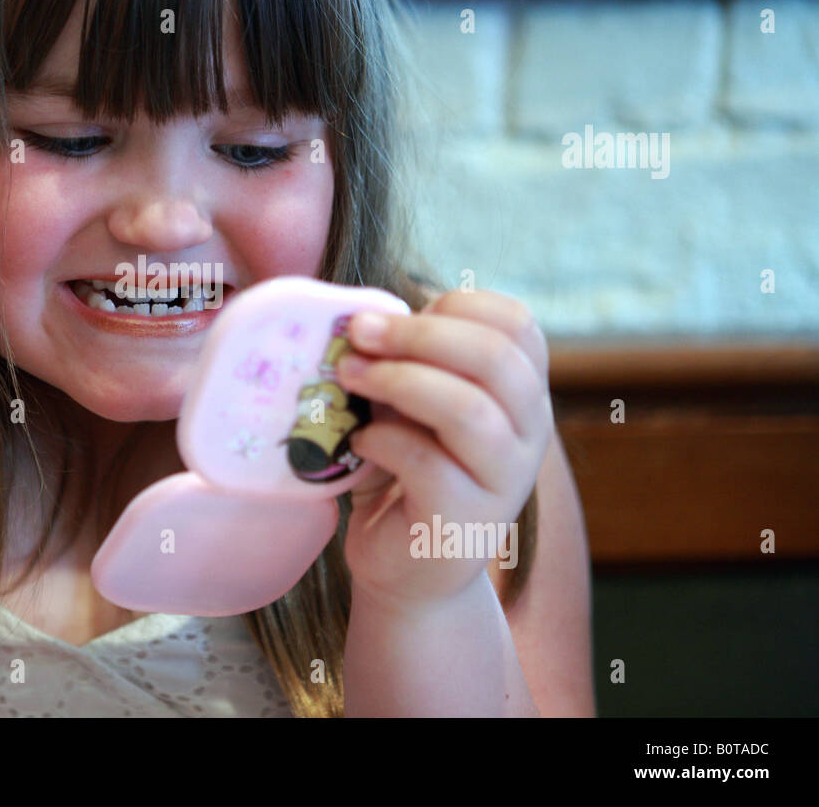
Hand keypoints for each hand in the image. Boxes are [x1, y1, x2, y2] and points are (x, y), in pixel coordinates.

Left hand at [335, 289, 552, 612]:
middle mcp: (529, 433)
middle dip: (417, 334)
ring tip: (347, 375)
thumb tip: (361, 320)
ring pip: (469, 410)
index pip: (516, 325)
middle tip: (358, 332)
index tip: (396, 314)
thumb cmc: (404, 471)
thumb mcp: (408, 405)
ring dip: (398, 381)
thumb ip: (404, 362)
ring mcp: (505, 480)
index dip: (456, 306)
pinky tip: (359, 443)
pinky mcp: (467, 521)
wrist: (406, 570)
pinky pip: (428, 464)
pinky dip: (383, 441)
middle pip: (495, 358)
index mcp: (521, 391)